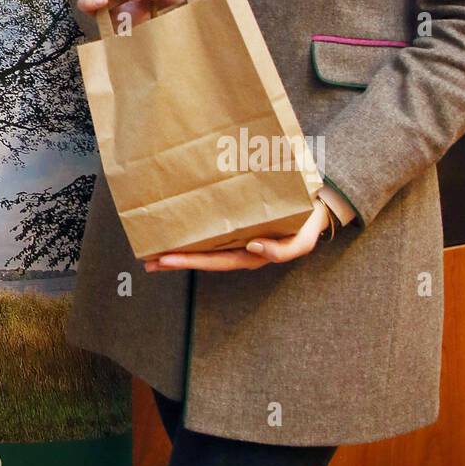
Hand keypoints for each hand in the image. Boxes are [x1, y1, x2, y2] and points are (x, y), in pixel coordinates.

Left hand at [142, 200, 329, 271]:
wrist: (316, 204)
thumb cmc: (307, 223)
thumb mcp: (302, 241)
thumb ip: (282, 249)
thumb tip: (253, 246)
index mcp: (251, 253)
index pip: (214, 260)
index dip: (189, 260)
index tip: (165, 258)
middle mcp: (239, 246)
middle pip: (203, 257)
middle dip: (176, 260)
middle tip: (148, 261)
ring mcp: (237, 235)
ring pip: (204, 244)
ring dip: (179, 247)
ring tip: (153, 249)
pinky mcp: (236, 220)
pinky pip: (211, 227)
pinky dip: (193, 229)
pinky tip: (177, 227)